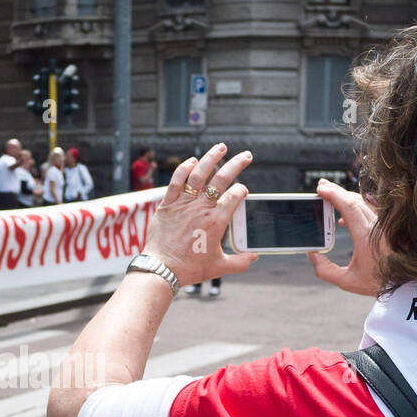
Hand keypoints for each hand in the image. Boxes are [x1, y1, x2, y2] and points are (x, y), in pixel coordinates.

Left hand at [141, 143, 256, 286]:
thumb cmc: (189, 269)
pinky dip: (184, 169)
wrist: (161, 269)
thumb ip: (240, 262)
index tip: (242, 191)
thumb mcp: (219, 267)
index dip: (242, 191)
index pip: (235, 196)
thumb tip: (254, 257)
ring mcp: (183, 204)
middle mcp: (201, 209)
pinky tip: (193, 161)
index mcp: (216, 222)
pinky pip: (176, 181)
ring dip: (211, 158)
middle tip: (246, 156)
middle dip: (237, 164)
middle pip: (222, 179)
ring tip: (221, 147)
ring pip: (199, 174)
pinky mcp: (167, 205)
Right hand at [307, 178, 385, 296]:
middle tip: (321, 187)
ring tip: (330, 196)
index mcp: (365, 237)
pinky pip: (370, 210)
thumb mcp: (347, 281)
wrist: (406, 283)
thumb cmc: (378, 283)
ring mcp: (383, 225)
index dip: (334, 195)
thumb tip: (313, 255)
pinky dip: (355, 207)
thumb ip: (325, 270)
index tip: (321, 189)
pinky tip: (344, 217)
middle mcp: (376, 227)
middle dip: (336, 191)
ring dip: (345, 197)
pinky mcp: (387, 227)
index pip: (349, 207)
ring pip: (363, 202)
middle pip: (355, 200)